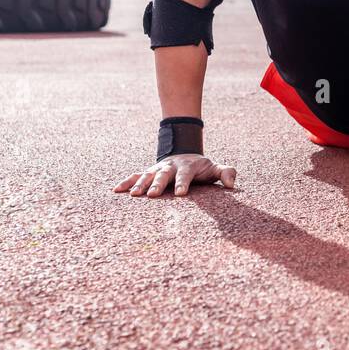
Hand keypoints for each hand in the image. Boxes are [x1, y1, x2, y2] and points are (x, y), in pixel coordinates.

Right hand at [113, 154, 236, 197]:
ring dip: (140, 184)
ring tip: (134, 195)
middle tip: (152, 195)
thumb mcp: (215, 168)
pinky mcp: (149, 172)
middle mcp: (170, 166)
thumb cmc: (202, 168)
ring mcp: (158, 168)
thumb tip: (231, 185)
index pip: (186, 175)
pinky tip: (116, 190)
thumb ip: (226, 173)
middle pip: (164, 174)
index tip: (182, 194)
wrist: (185, 154)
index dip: (183, 183)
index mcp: (188, 167)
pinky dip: (126, 182)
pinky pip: (136, 176)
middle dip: (158, 184)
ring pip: (148, 175)